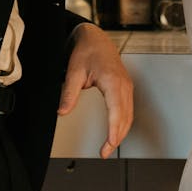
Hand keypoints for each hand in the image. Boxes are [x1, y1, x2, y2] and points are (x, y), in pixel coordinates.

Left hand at [58, 24, 132, 159]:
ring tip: (108, 147)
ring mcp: (126, 86)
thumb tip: (62, 112)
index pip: (116, 110)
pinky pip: (128, 109)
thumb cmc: (87, 51)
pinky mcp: (125, 88)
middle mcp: (123, 84)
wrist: (95, 38)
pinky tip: (116, 133)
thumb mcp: (74, 71)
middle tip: (104, 152)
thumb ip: (69, 93)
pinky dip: (123, 123)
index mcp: (112, 80)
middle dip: (116, 137)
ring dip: (121, 132)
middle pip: (125, 116)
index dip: (114, 129)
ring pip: (128, 115)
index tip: (110, 143)